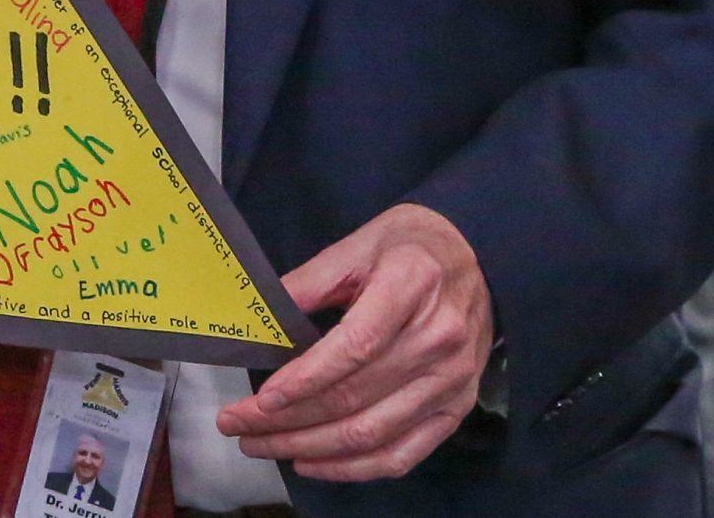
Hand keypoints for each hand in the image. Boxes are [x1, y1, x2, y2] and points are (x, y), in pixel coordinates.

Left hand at [217, 202, 492, 480]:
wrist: (477, 257)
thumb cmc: (408, 247)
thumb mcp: (354, 245)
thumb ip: (308, 282)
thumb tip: (258, 317)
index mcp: (410, 288)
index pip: (353, 348)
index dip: (304, 380)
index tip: (260, 399)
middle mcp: (437, 342)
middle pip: (354, 398)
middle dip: (287, 420)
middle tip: (236, 424)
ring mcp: (451, 382)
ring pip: (371, 434)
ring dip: (309, 447)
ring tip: (260, 444)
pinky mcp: (457, 408)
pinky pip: (403, 453)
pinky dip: (354, 468)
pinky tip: (311, 462)